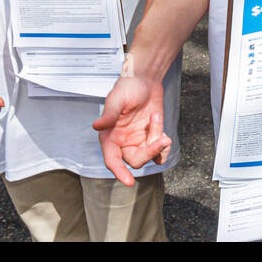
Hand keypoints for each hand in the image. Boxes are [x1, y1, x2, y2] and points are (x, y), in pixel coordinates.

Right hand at [94, 70, 169, 185]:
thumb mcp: (118, 99)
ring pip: (149, 156)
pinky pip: (159, 153)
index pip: (112, 160)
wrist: (146, 79)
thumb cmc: (128, 87)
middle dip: (150, 151)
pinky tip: (164, 135)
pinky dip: (164, 148)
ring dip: (158, 144)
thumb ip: (109, 115)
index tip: (128, 182)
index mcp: (110, 137)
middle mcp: (123, 142)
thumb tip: (96, 126)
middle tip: (162, 138)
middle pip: (135, 160)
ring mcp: (138, 141)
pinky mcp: (152, 137)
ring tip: (156, 119)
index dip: (119, 172)